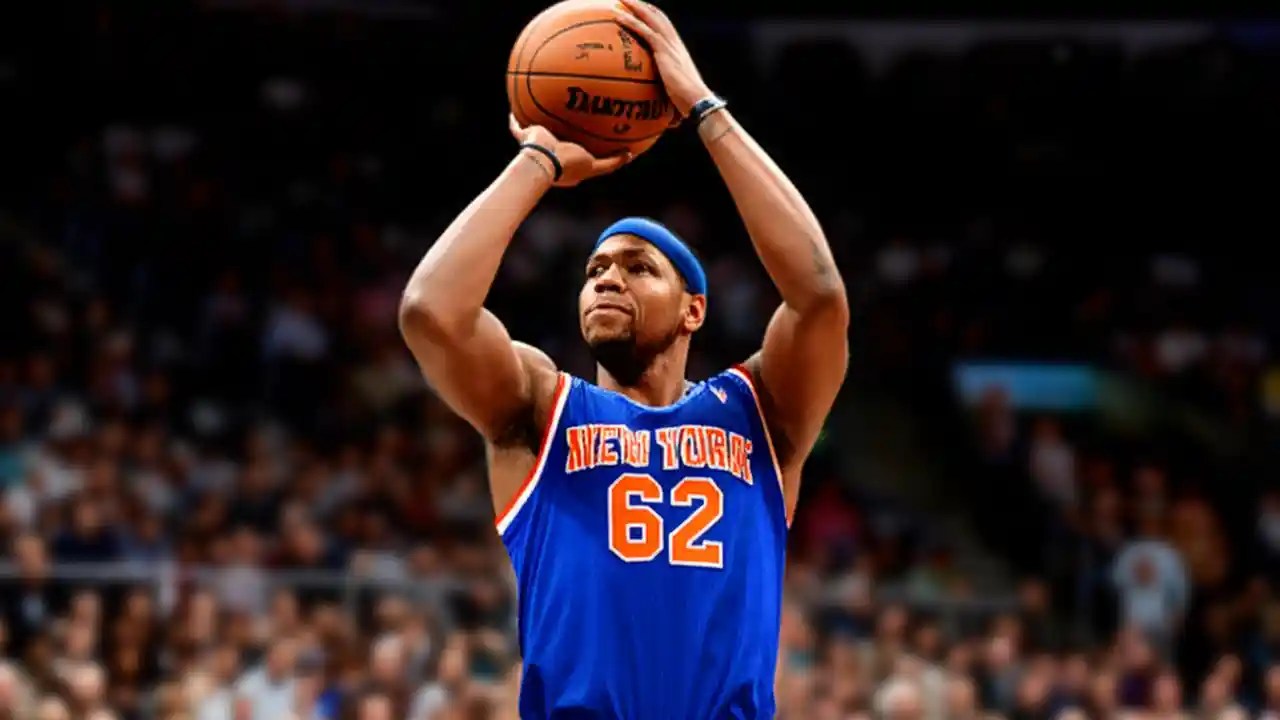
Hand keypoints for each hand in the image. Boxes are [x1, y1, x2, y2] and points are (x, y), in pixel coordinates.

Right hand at [508, 114, 630, 187]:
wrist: (545, 160)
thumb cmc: (569, 164)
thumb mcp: (595, 165)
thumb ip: (612, 162)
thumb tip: (630, 155)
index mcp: (565, 164)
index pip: (575, 154)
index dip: (583, 146)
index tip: (591, 136)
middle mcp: (551, 154)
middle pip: (557, 140)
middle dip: (562, 131)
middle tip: (570, 118)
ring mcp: (537, 145)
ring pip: (538, 131)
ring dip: (540, 122)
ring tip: (545, 106)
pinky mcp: (525, 136)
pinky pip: (517, 126)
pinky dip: (514, 119)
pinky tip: (514, 109)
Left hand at [613, 0, 713, 117]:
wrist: (696, 100)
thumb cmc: (688, 104)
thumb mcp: (675, 94)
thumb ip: (665, 94)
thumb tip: (661, 113)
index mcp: (678, 51)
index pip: (666, 27)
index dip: (655, 16)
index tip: (644, 10)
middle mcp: (675, 44)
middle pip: (658, 17)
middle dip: (643, 7)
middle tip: (629, 0)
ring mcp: (669, 45)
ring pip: (650, 18)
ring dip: (634, 7)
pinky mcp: (663, 51)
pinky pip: (644, 31)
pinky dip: (631, 22)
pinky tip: (617, 16)